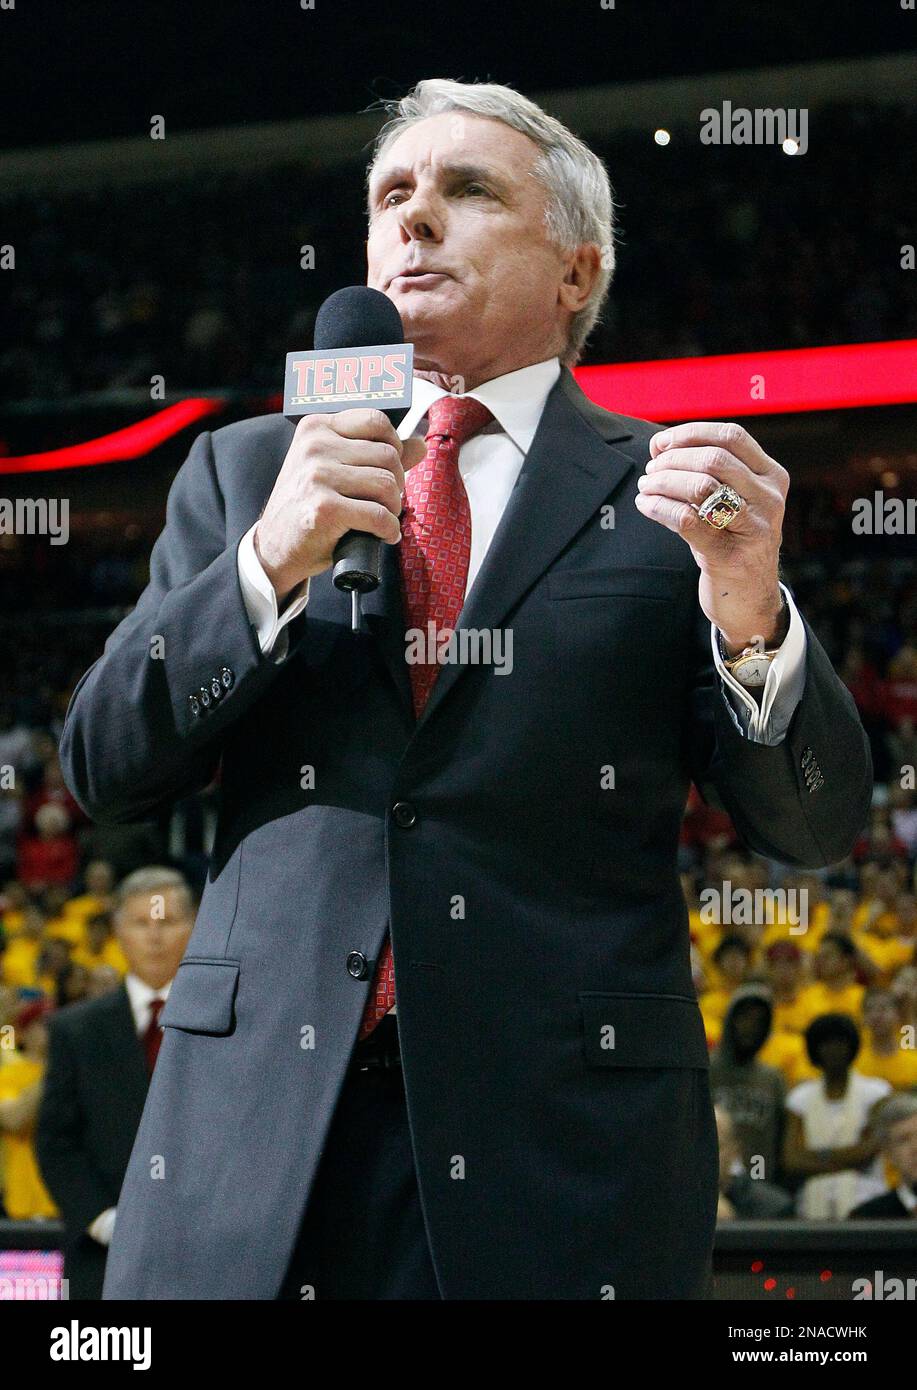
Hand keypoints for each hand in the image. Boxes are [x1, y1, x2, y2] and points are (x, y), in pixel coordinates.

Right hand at [254, 409, 426, 603]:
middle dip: (396, 483)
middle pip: (388, 455)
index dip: (395, 445)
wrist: (275, 546)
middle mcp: (315, 446)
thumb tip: (420, 444)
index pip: (376, 420)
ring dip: (394, 508)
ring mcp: (317, 476)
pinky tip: (384, 535)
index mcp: (316, 427)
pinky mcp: (324, 508)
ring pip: (386, 484)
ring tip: (383, 519)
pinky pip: (378, 515)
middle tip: (386, 502)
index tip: (391, 468)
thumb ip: (375, 454)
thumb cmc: (309, 505)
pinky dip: (389, 530)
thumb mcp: (335, 470)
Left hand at [634, 421, 789, 653]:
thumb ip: (706, 473)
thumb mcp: (732, 503)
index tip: (661, 443)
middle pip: (714, 459)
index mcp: (772, 477)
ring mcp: (755, 528)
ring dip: (664, 482)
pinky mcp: (731, 556)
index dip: (691, 433)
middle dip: (673, 460)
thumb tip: (660, 445)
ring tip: (647, 488)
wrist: (750, 602)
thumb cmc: (733, 545)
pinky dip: (660, 507)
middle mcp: (769, 498)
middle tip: (651, 471)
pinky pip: (688, 520)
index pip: (732, 436)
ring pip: (702, 486)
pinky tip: (646, 506)